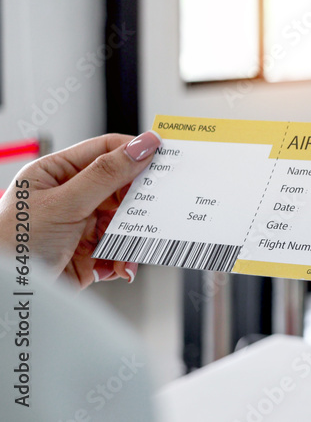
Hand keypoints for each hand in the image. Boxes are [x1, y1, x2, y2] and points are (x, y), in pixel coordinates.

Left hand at [0, 132, 158, 288]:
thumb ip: (106, 175)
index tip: (163, 154)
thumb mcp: (64, 203)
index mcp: (56, 173)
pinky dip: (124, 258)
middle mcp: (69, 197)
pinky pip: (119, 248)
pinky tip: (119, 266)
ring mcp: (80, 225)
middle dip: (136, 202)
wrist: (8, 296)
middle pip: (119, 187)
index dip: (133, 151)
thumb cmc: (13, 245)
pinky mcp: (88, 254)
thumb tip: (142, 146)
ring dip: (130, 236)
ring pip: (123, 221)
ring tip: (129, 247)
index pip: (104, 151)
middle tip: (155, 206)